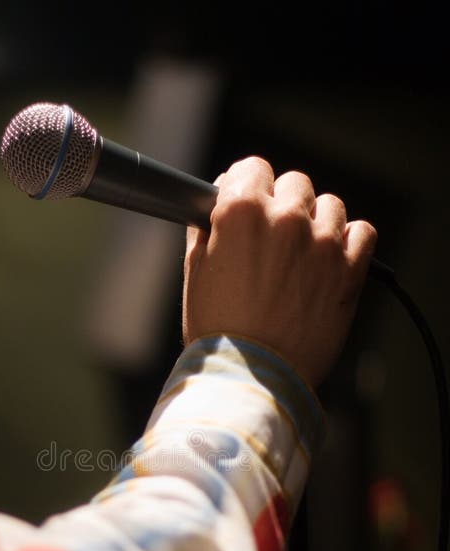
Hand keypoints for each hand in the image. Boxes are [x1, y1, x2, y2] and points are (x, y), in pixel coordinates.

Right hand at [182, 157, 376, 385]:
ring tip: (301, 256)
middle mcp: (286, 218)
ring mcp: (323, 243)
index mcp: (242, 212)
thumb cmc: (218, 332)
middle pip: (293, 184)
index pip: (252, 168)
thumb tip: (212, 209)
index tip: (247, 204)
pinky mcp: (349, 270)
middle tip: (271, 240)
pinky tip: (330, 261)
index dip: (246, 187)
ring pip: (329, 206)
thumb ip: (206, 230)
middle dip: (281, 206)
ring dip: (316, 224)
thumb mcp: (195, 274)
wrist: (252, 378)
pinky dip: (349, 242)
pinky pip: (361, 233)